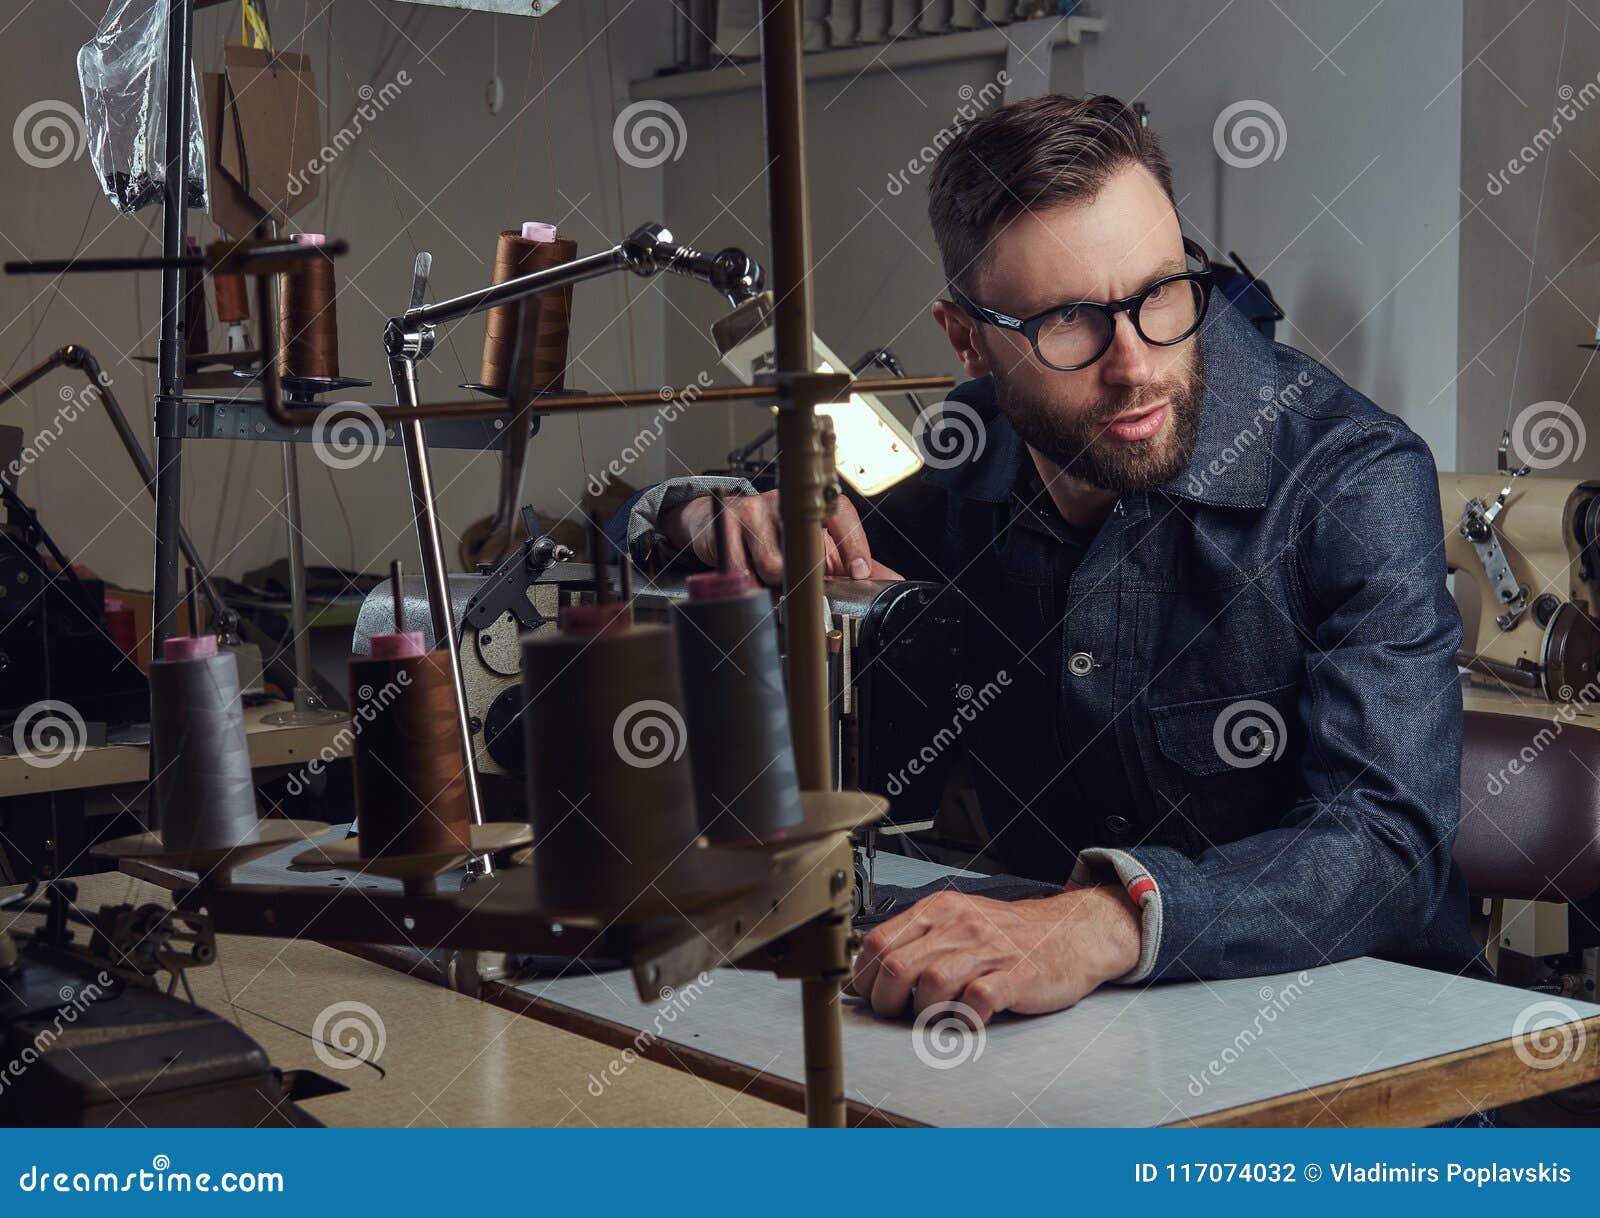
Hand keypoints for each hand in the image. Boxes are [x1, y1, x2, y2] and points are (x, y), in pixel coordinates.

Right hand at [659, 489, 902, 587]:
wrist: (716, 523)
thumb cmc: (771, 536)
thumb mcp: (814, 546)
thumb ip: (851, 562)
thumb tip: (894, 579)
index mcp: (809, 504)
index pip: (840, 514)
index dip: (854, 543)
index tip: (860, 573)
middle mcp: (783, 501)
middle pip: (806, 549)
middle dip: (806, 576)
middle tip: (802, 586)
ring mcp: (753, 510)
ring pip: (772, 564)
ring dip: (771, 582)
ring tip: (766, 576)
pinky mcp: (725, 525)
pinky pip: (741, 570)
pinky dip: (746, 582)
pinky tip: (745, 573)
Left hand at [846, 886, 1141, 1024]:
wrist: (1071, 931)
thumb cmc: (1010, 933)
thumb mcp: (958, 921)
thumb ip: (916, 942)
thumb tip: (868, 973)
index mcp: (939, 910)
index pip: (879, 942)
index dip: (864, 977)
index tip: (866, 996)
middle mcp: (960, 925)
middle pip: (897, 967)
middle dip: (886, 1002)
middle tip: (896, 1014)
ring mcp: (989, 950)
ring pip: (931, 985)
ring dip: (924, 1012)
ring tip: (935, 1016)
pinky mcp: (1017, 975)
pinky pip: (977, 1002)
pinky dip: (966, 1019)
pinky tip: (970, 1019)